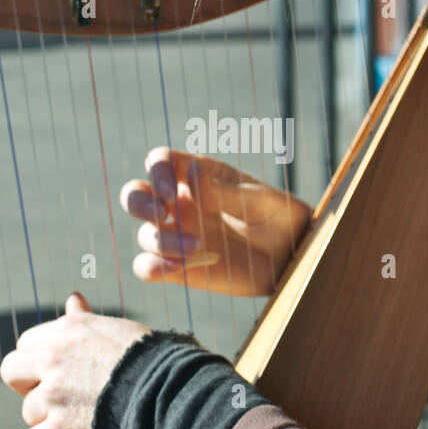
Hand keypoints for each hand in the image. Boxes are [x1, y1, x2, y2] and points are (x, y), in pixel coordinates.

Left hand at [0, 293, 148, 428]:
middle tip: (57, 396)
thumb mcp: (118, 330)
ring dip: (48, 419)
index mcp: (69, 330)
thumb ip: (85, 319)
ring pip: (29, 411)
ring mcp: (54, 396)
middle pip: (12, 371)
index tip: (60, 372)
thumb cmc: (155, 363)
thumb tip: (73, 299)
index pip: (27, 343)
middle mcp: (54, 359)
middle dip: (30, 385)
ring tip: (81, 421)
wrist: (174, 396)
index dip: (41, 360)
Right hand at [120, 148, 311, 296]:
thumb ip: (223, 190)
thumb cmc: (281, 219)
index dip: (158, 173)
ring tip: (200, 248)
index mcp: (197, 175)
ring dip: (163, 241)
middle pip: (135, 195)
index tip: (172, 193)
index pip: (160, 161)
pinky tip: (181, 268)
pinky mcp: (179, 267)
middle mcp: (179, 203)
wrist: (292, 258)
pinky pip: (147, 267)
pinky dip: (154, 267)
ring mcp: (177, 235)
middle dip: (140, 204)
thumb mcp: (260, 201)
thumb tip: (191, 171)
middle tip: (163, 215)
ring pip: (144, 235)